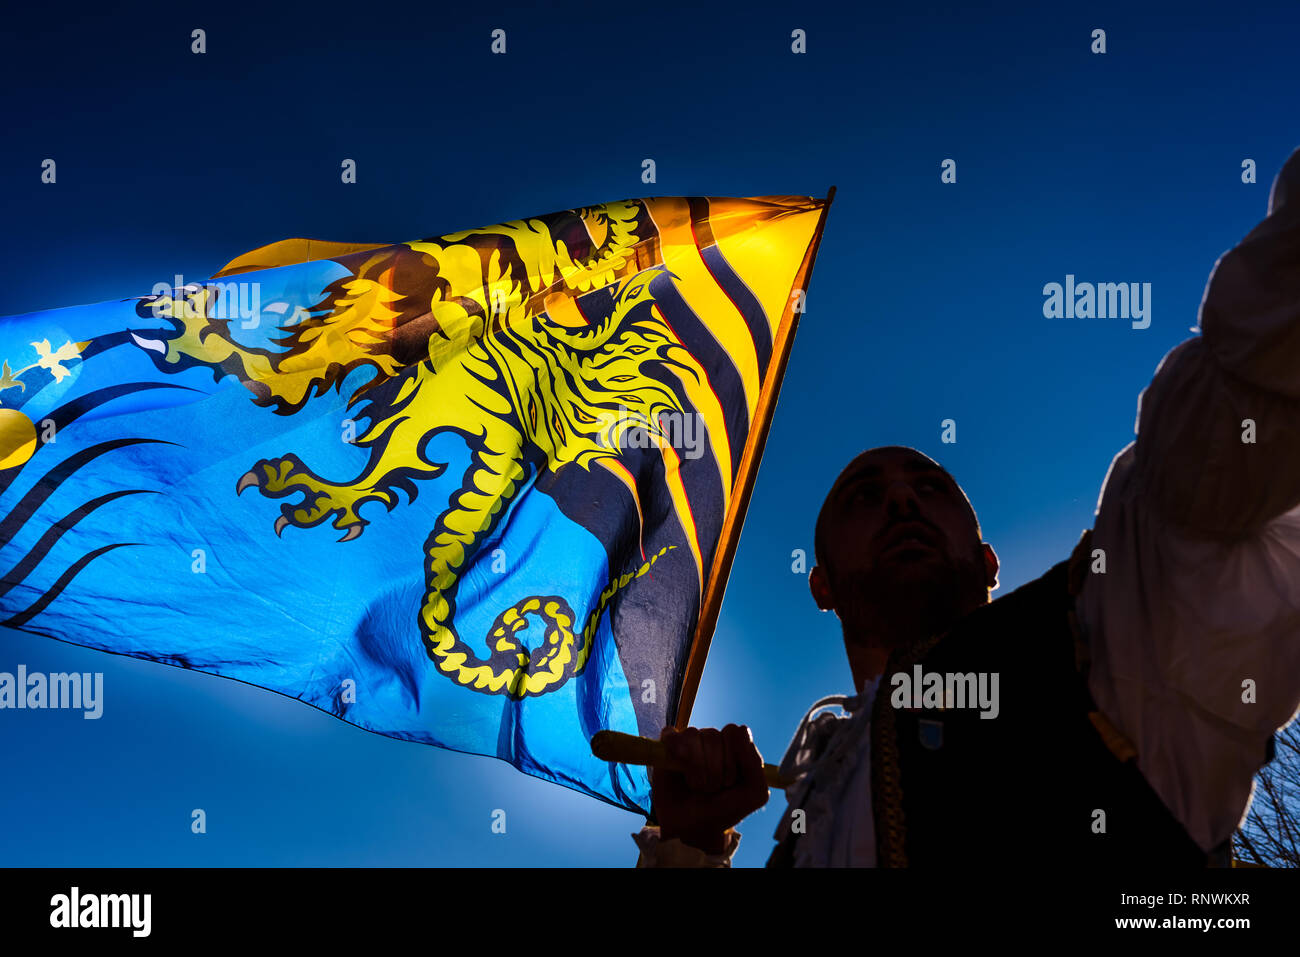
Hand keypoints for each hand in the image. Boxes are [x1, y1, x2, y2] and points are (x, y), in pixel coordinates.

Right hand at [651, 724, 768, 854]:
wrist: (691, 829)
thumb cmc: (721, 810)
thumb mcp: (752, 795)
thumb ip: (755, 763)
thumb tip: (741, 729)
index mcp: (734, 747)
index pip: (734, 732)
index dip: (732, 757)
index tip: (730, 781)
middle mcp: (712, 741)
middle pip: (713, 736)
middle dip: (714, 769)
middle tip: (713, 788)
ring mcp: (689, 743)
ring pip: (693, 736)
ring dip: (696, 770)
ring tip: (697, 786)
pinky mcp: (667, 748)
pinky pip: (671, 736)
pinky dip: (675, 752)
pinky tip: (678, 769)